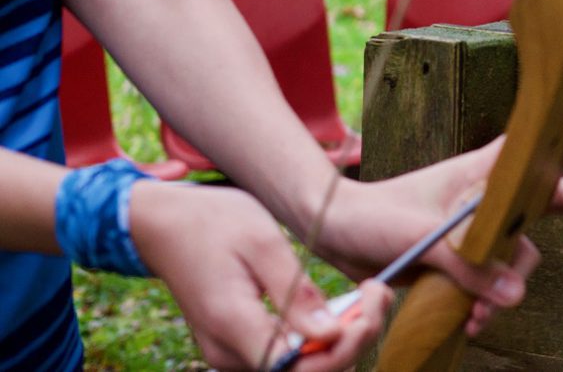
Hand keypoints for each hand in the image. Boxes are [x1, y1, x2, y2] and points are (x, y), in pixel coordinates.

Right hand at [129, 181, 390, 371]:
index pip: (299, 367)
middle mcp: (228, 353)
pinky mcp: (239, 344)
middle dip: (352, 342)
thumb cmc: (214, 223)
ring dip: (341, 343)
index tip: (372, 303)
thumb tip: (331, 336)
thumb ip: (296, 294)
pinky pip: (287, 356)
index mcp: (233, 326)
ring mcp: (231, 353)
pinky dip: (321, 339)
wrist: (163, 224)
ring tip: (370, 298)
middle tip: (380, 293)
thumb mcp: (263, 244)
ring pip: (299, 367)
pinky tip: (345, 308)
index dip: (344, 347)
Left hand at [305, 94, 562, 335]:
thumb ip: (471, 266)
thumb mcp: (424, 239)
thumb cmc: (374, 216)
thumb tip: (514, 295)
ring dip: (508, 289)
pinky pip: (492, 282)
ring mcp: (475, 228)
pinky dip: (486, 303)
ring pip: (519, 257)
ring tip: (480, 317)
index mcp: (481, 173)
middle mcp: (486, 197)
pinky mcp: (460, 258)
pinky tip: (469, 321)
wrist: (335, 237)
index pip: (536, 142)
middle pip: (549, 209)